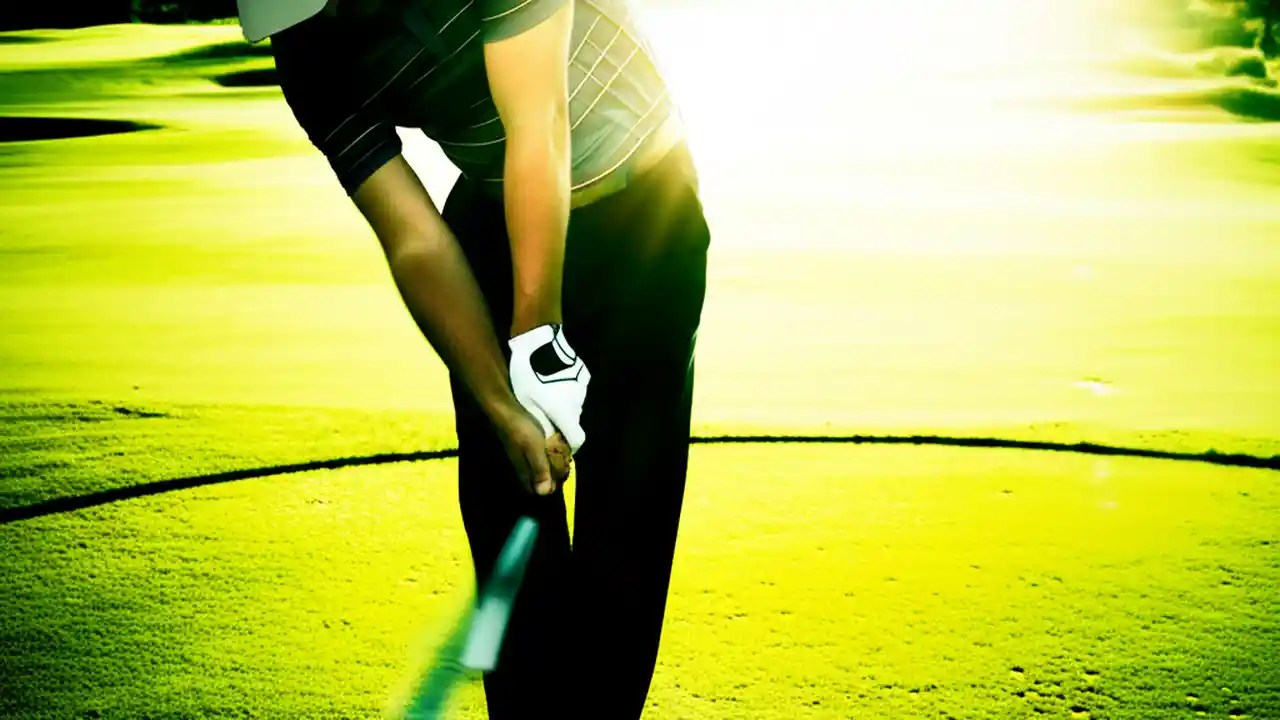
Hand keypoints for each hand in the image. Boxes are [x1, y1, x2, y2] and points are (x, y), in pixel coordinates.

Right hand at [491, 401, 557, 495]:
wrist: (503, 408)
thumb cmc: (521, 429)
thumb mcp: (534, 448)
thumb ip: (539, 469)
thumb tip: (544, 493)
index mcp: (523, 470)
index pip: (535, 489)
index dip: (550, 486)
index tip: (562, 476)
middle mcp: (519, 465)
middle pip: (535, 478)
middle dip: (549, 475)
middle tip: (563, 464)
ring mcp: (518, 453)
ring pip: (534, 466)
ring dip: (547, 463)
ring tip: (559, 454)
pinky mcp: (519, 443)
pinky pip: (533, 454)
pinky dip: (543, 453)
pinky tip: (549, 445)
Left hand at [508, 323, 589, 452]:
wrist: (539, 339)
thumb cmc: (528, 374)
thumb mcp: (527, 402)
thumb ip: (541, 423)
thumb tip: (547, 441)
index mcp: (566, 412)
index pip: (576, 440)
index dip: (569, 447)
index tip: (558, 446)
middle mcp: (579, 402)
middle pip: (574, 421)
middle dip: (562, 423)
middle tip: (546, 417)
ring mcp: (583, 386)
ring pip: (574, 404)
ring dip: (564, 405)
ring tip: (547, 395)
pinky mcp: (583, 373)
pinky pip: (575, 389)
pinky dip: (567, 391)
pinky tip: (553, 381)